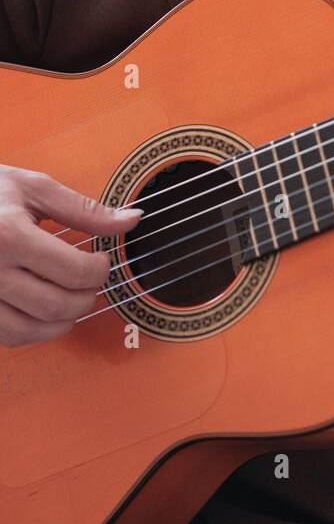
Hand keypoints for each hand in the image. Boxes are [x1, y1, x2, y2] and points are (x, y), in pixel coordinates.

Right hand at [0, 166, 141, 347]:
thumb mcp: (32, 188)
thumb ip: (83, 209)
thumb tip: (131, 220)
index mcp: (8, 234)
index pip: (72, 270)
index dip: (99, 270)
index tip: (102, 262)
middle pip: (54, 304)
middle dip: (85, 298)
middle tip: (91, 282)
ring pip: (30, 329)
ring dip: (63, 321)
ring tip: (72, 299)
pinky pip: (7, 335)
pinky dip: (33, 331)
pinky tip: (44, 311)